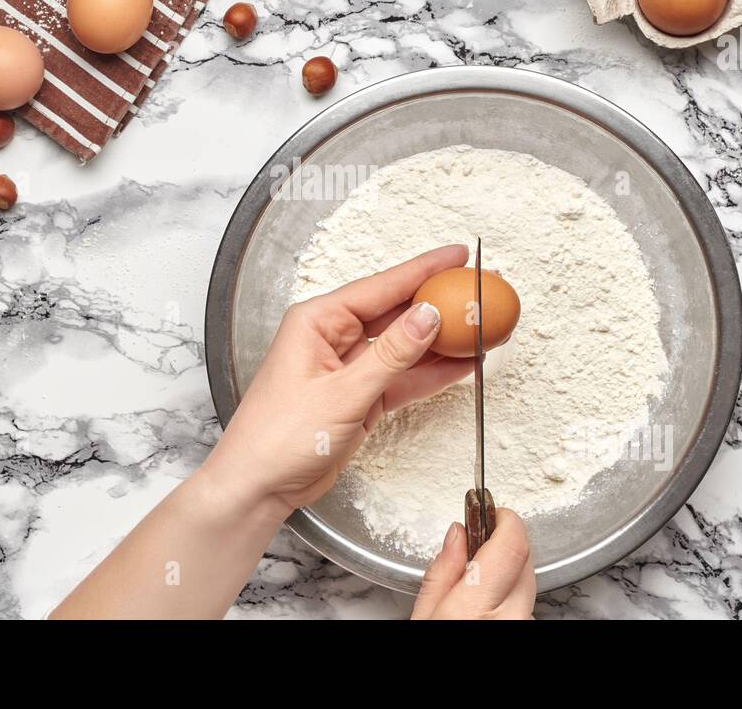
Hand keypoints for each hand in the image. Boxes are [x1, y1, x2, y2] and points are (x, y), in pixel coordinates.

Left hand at [204, 244, 473, 515]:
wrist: (259, 485)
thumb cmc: (278, 436)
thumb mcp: (344, 392)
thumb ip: (392, 355)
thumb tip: (428, 316)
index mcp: (318, 321)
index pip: (381, 286)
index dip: (423, 270)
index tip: (458, 256)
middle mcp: (333, 337)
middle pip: (396, 312)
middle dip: (439, 303)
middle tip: (478, 293)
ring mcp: (348, 367)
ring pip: (404, 346)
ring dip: (441, 341)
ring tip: (481, 328)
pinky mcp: (359, 396)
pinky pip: (402, 377)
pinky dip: (431, 373)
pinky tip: (462, 364)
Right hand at [411, 509, 536, 618]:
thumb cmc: (434, 666)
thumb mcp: (423, 618)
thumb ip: (441, 576)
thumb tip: (457, 536)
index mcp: (475, 608)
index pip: (511, 546)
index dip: (504, 520)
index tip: (491, 511)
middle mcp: (511, 617)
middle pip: (522, 559)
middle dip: (501, 545)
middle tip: (476, 544)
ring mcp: (525, 623)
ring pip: (525, 581)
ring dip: (505, 573)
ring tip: (476, 585)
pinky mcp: (528, 627)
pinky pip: (525, 602)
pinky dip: (508, 596)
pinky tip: (487, 606)